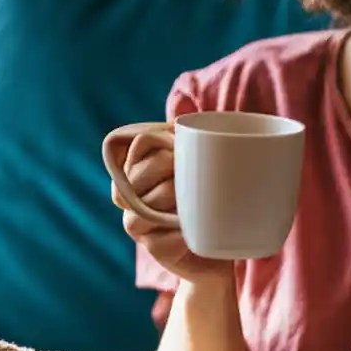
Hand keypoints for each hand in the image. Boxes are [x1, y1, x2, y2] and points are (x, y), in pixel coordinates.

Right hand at [109, 127, 230, 284]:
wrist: (220, 252)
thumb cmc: (208, 200)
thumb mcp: (201, 164)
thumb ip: (189, 134)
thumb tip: (181, 97)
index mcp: (138, 170)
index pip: (138, 143)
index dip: (164, 140)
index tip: (187, 146)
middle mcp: (130, 196)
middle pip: (140, 170)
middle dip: (171, 166)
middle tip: (196, 173)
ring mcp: (139, 224)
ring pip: (145, 202)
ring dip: (175, 197)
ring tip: (197, 199)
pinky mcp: (154, 250)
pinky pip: (160, 238)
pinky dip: (180, 233)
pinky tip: (192, 230)